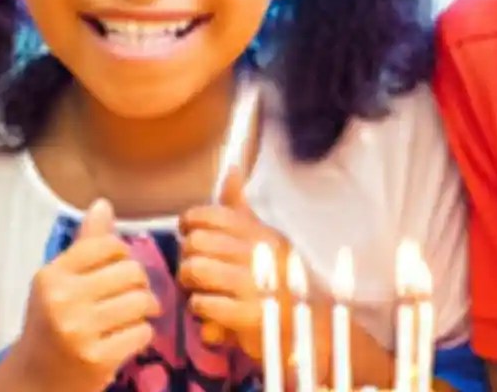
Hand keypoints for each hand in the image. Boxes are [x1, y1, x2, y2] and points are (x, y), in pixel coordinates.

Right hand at [10, 199, 160, 390]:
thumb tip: (103, 203)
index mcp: (52, 275)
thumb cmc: (51, 324)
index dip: (123, 256)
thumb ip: (85, 245)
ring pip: (142, 301)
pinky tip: (128, 337)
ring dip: (145, 309)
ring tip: (133, 315)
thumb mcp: (59, 283)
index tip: (117, 270)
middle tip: (132, 295)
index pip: (109, 245)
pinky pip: (143, 332)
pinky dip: (142, 334)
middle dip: (139, 283)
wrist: (35, 381)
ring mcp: (79, 330)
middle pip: (132, 271)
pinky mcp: (98, 359)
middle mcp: (62, 300)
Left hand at [179, 166, 288, 361]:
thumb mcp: (265, 238)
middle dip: (187, 258)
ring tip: (200, 291)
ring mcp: (253, 284)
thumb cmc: (278, 278)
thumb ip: (240, 208)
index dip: (189, 223)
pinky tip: (212, 313)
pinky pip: (202, 304)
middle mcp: (256, 253)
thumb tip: (232, 169)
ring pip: (194, 271)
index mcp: (259, 232)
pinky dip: (200, 310)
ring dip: (190, 285)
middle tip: (195, 270)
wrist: (310, 327)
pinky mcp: (247, 316)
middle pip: (195, 243)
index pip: (209, 214)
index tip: (190, 234)